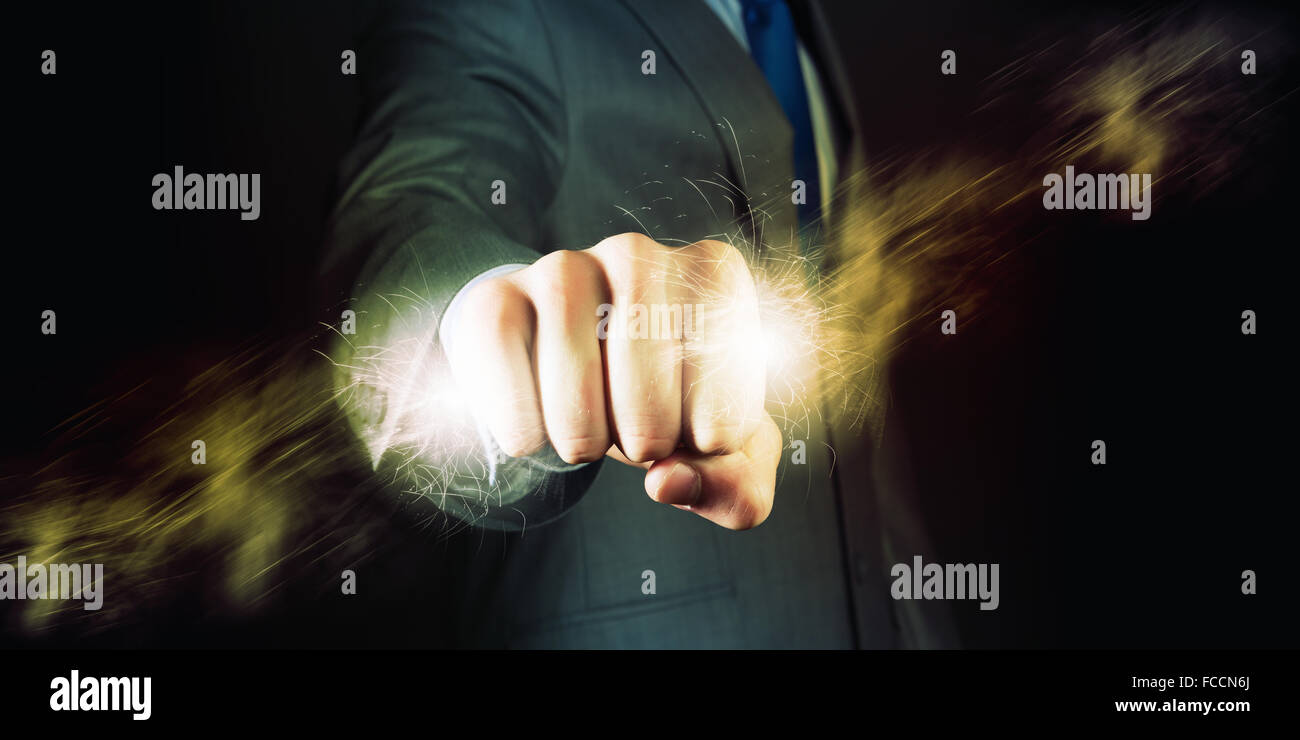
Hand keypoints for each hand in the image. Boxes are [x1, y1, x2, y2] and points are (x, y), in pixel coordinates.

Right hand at [446, 233, 779, 528]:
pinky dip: (519, 415)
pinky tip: (535, 433)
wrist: (585, 384)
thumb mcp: (720, 453)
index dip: (711, 430)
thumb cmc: (669, 408)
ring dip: (582, 433)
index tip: (697, 438)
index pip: (726, 364)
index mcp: (713, 275)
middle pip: (646, 357)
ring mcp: (564, 266)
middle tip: (641, 446)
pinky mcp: (499, 293)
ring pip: (569, 356)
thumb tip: (666, 482)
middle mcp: (639, 254)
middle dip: (647, 433)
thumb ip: (734, 487)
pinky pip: (501, 349)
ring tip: (589, 442)